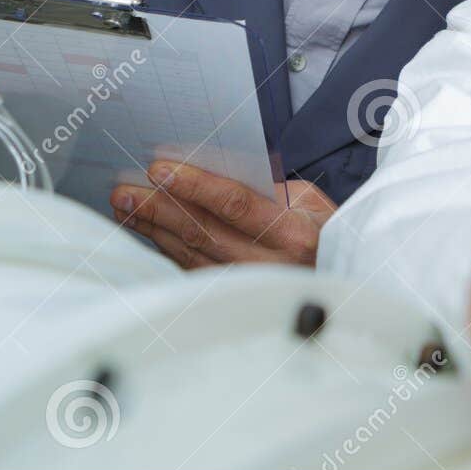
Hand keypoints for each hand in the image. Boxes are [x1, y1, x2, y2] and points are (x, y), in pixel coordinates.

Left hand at [111, 162, 336, 266]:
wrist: (346, 277)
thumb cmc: (326, 229)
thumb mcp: (309, 200)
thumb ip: (265, 189)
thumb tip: (213, 178)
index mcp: (294, 233)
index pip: (236, 205)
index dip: (195, 186)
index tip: (159, 170)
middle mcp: (272, 264)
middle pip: (204, 233)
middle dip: (159, 210)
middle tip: (124, 192)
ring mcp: (253, 287)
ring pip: (192, 256)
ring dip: (154, 230)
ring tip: (126, 208)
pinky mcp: (238, 299)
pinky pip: (194, 273)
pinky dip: (167, 252)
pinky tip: (146, 234)